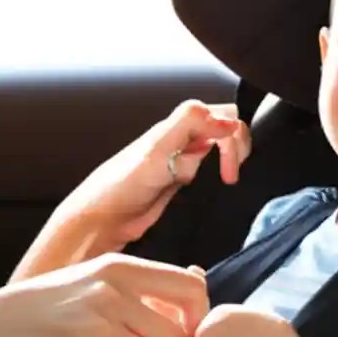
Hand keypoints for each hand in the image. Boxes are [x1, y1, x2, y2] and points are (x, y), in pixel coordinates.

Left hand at [61, 101, 251, 245]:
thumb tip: (228, 123)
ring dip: (227, 162)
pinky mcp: (179, 181)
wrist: (101, 220)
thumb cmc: (119, 186)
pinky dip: (215, 177)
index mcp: (175, 126)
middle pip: (224, 129)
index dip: (233, 138)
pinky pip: (207, 171)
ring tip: (225, 180)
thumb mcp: (156, 149)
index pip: (221, 116)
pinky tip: (211, 189)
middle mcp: (180, 139)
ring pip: (218, 150)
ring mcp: (180, 160)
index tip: (229, 167)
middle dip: (236, 148)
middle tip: (230, 174)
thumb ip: (190, 126)